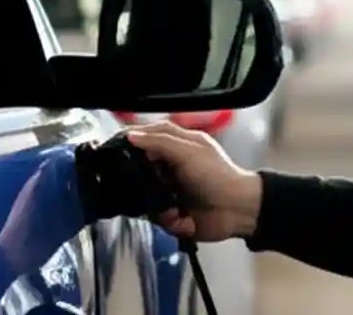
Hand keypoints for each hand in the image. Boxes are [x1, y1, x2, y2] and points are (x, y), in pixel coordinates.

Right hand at [124, 120, 262, 241]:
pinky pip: (156, 215)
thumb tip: (130, 135)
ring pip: (144, 194)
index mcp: (177, 144)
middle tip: (147, 184)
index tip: (114, 147)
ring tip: (172, 205)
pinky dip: (167, 218)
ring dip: (155, 202)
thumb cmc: (218, 175)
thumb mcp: (188, 152)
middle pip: (139, 167)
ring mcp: (170, 189)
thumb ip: (160, 142)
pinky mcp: (171, 212)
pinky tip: (181, 218)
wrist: (238, 210)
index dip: (131, 139)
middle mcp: (170, 165)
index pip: (147, 135)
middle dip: (139, 179)